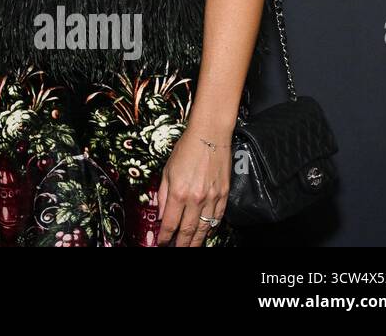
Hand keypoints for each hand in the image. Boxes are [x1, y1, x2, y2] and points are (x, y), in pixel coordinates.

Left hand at [155, 125, 230, 245]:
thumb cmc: (186, 149)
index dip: (165, 236)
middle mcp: (196, 199)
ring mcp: (212, 199)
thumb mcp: (167, 170)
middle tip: (176, 249)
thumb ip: (163, 195)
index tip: (161, 242)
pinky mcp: (224, 196)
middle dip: (181, 244)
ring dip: (196, 241)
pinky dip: (211, 229)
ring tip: (190, 247)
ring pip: (204, 229)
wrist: (210, 136)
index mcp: (178, 192)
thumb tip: (161, 214)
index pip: (170, 223)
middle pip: (188, 231)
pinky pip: (217, 219)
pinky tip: (206, 234)